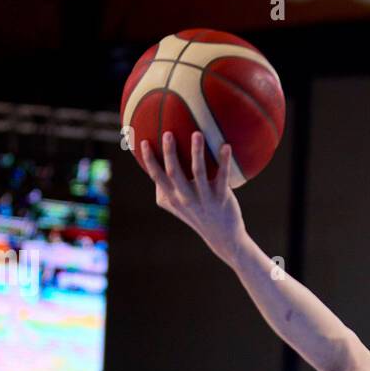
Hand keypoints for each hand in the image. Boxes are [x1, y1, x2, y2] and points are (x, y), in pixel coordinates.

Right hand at [139, 131, 246, 264]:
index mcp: (172, 197)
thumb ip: (165, 189)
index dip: (149, 160)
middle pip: (174, 172)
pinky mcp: (222, 198)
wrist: (222, 237)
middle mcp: (186, 198)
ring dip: (197, 151)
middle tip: (168, 133)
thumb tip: (153, 164)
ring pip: (198, 172)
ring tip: (197, 133)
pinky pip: (222, 176)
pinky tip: (226, 146)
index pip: (157, 177)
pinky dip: (224, 161)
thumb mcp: (177, 206)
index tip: (143, 141)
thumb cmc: (197, 215)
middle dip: (169, 152)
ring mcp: (204, 198)